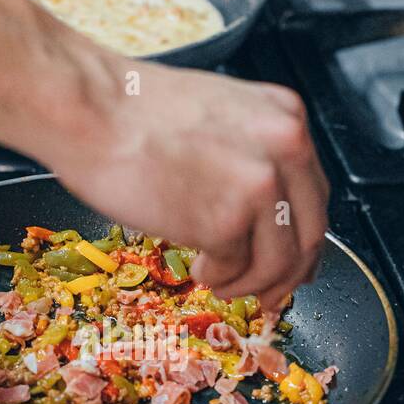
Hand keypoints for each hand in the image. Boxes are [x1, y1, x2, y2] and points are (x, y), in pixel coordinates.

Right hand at [50, 55, 329, 308]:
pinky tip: (200, 270)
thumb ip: (252, 154)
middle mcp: (285, 148)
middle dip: (288, 274)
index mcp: (286, 118)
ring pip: (279, 262)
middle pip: (310, 233)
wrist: (90, 109)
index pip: (314, 194)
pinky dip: (219, 279)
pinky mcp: (225, 221)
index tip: (292, 262)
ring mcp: (258, 186)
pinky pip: (237, 269)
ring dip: (251, 284)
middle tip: (270, 294)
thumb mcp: (219, 116)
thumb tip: (263, 210)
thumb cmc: (134, 112)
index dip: (302, 238)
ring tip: (222, 283)